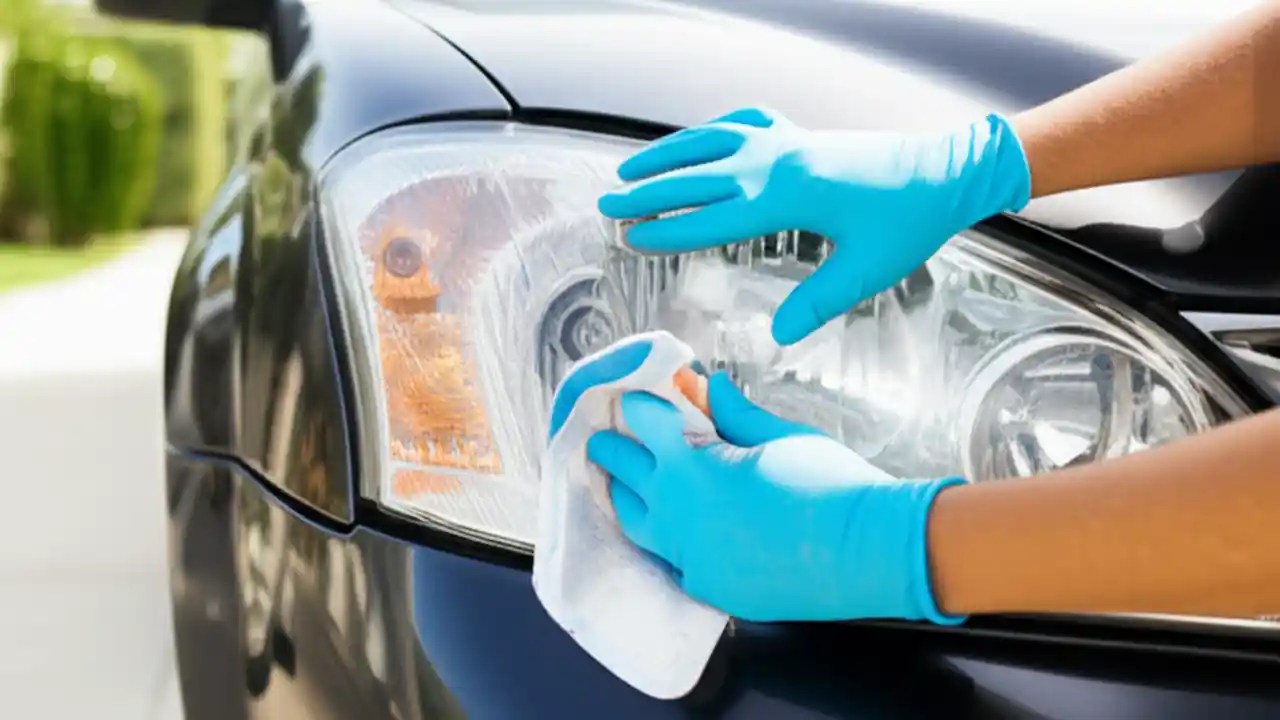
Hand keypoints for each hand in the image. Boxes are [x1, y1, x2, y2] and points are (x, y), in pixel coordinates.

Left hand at [588, 372, 963, 623]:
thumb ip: (734, 413)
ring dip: (627, 495)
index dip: (639, 401)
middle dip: (613, 446)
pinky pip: (671, 559)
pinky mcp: (710, 588)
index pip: (642, 421)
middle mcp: (678, 515)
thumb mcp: (781, 436)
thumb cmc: (832, 485)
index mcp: (690, 466)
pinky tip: (673, 528)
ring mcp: (690, 557)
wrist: (872, 554)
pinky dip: (666, 538)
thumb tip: (708, 385)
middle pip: (621, 471)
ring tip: (626, 481)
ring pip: (635, 521)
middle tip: (607, 434)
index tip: (636, 393)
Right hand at [599, 107, 1030, 345]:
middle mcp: (778, 161)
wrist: (947, 169)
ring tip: (630, 169)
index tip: (630, 239)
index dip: (667, 230)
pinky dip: (714, 129)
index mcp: (788, 196)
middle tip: (607, 204)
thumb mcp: (866, 271)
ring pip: (712, 141)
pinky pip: (745, 123)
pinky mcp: (802, 135)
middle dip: (649, 192)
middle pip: (698, 176)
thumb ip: (818, 302)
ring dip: (669, 154)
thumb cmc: (908, 222)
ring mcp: (788, 142)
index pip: (711, 217)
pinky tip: (701, 138)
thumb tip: (779, 336)